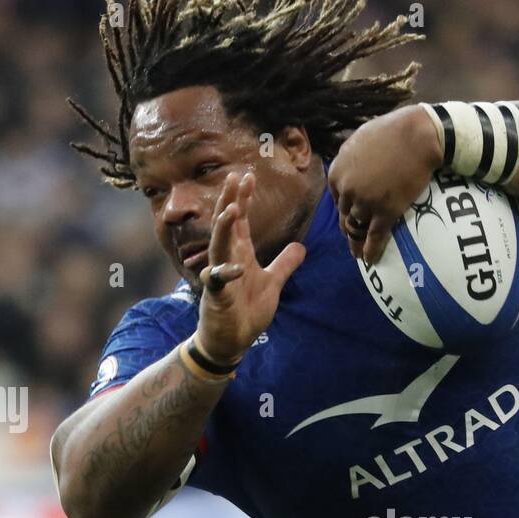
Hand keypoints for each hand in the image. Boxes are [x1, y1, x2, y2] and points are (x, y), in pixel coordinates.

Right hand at [197, 172, 305, 362]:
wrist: (230, 341)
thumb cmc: (246, 311)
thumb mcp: (272, 284)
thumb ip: (284, 264)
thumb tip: (302, 247)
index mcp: (240, 254)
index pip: (240, 221)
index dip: (243, 199)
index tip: (247, 176)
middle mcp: (227, 260)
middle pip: (226, 225)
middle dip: (230, 201)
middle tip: (235, 177)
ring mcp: (220, 276)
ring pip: (218, 246)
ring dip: (224, 228)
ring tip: (232, 209)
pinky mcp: (216, 296)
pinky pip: (219, 281)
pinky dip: (227, 273)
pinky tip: (238, 267)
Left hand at [327, 105, 443, 263]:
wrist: (416, 135)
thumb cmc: (391, 131)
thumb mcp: (358, 141)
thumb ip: (350, 160)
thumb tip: (350, 168)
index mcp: (337, 173)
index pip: (337, 200)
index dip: (346, 210)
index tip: (351, 218)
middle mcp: (348, 190)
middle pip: (346, 217)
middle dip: (350, 229)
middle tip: (354, 240)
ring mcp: (366, 203)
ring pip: (357, 229)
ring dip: (357, 244)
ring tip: (359, 255)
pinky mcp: (386, 213)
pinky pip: (374, 238)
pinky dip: (371, 251)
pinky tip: (370, 260)